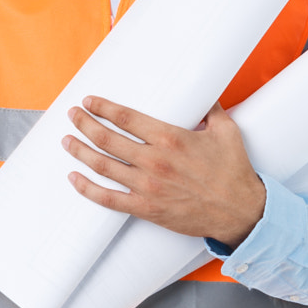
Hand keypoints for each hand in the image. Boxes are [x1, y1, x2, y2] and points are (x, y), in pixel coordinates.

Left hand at [61, 97, 267, 248]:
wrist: (240, 211)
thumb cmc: (234, 171)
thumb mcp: (226, 132)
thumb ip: (211, 110)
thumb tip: (204, 95)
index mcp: (170, 138)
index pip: (126, 118)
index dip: (103, 108)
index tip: (88, 101)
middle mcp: (154, 161)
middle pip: (107, 139)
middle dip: (85, 124)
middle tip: (73, 115)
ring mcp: (148, 186)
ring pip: (102, 166)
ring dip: (80, 151)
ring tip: (67, 141)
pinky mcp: (146, 208)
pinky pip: (109, 199)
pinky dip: (87, 188)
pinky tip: (74, 179)